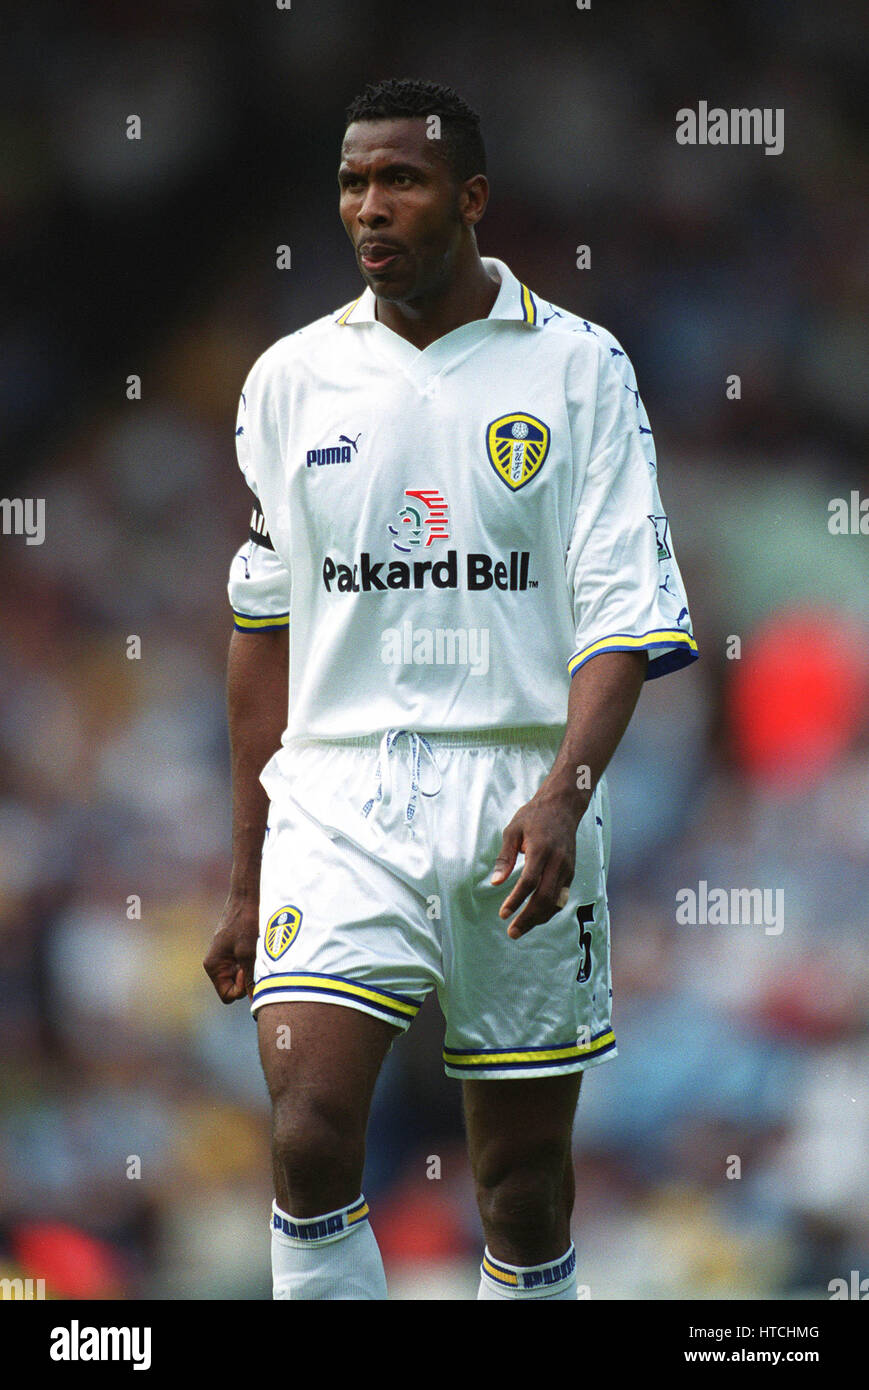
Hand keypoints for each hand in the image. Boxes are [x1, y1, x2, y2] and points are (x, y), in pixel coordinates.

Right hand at [204, 892, 259, 1002]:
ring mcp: (225, 957)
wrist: (247, 896)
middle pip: (234, 987)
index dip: (241, 989)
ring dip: (251, 968)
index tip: (248, 970)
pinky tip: (256, 945)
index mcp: (213, 966)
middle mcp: (216, 963)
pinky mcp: (234, 949)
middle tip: (254, 960)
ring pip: (241, 976)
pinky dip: (252, 960)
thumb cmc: (245, 922)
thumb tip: (256, 1002)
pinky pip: (244, 964)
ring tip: (256, 951)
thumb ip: (251, 979)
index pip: (227, 996)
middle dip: (247, 979)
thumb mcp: (249, 953)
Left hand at [491, 790, 583, 939]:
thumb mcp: (512, 831)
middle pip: (544, 897)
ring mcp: (567, 868)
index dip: (516, 901)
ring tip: (521, 929)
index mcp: (541, 850)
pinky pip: (561, 897)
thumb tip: (495, 883)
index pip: (529, 882)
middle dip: (528, 918)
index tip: (503, 914)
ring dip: (538, 919)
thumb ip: (504, 858)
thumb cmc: (534, 817)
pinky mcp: (571, 872)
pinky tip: (536, 918)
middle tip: (512, 932)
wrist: (563, 807)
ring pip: (555, 901)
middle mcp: (557, 861)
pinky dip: (549, 911)